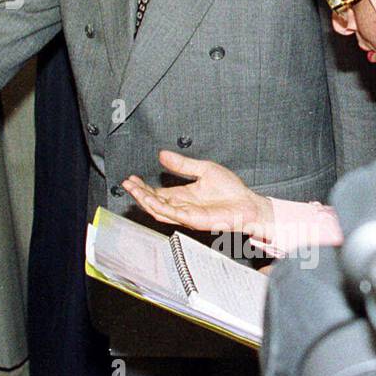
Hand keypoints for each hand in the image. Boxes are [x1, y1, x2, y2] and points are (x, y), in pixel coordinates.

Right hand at [122, 151, 274, 235]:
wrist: (248, 204)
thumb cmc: (231, 190)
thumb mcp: (204, 169)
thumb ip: (183, 165)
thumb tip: (163, 155)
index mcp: (183, 195)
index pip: (157, 193)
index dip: (143, 187)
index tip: (132, 178)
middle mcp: (182, 206)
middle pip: (153, 202)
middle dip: (139, 193)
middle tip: (127, 183)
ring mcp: (186, 214)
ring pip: (158, 210)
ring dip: (144, 200)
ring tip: (132, 190)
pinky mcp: (193, 220)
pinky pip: (171, 214)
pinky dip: (159, 207)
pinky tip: (150, 198)